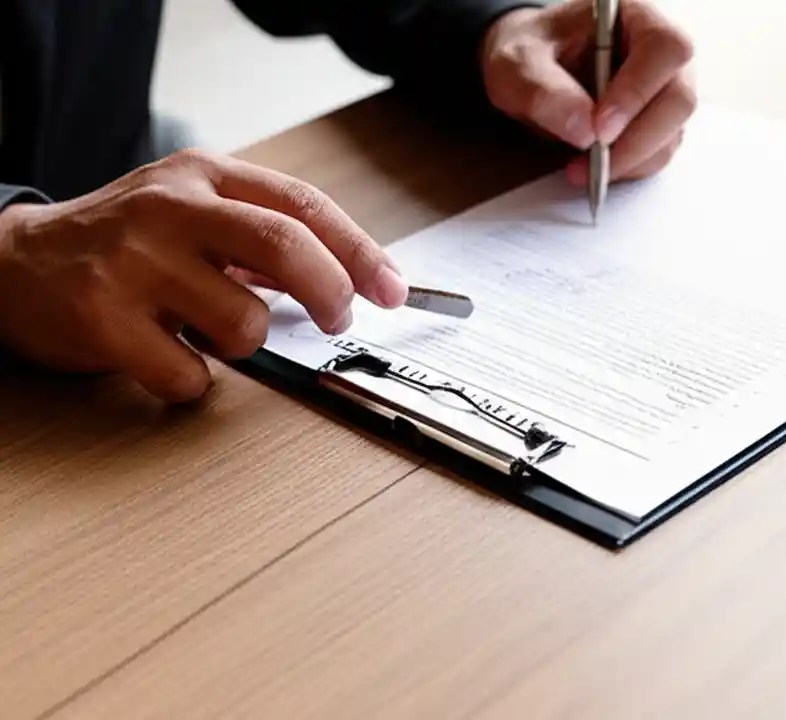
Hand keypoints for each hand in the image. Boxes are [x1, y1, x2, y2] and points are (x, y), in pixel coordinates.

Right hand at [0, 149, 406, 401]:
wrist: (14, 264)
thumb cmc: (125, 244)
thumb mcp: (192, 211)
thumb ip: (264, 234)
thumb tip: (355, 280)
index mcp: (203, 176)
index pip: (303, 205)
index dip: (361, 252)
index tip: (393, 291)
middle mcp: (169, 208)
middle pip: (285, 246)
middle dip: (330, 292)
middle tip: (337, 320)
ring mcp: (133, 262)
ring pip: (243, 323)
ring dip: (243, 344)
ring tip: (205, 330)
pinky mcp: (102, 319)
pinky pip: (190, 375)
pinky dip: (193, 382)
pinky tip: (166, 357)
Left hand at [481, 0, 695, 185]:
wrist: (528, 71)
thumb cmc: (529, 53)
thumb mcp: (518, 65)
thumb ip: (544, 90)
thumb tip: (585, 130)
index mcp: (634, 14)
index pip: (663, 48)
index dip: (638, 91)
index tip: (601, 127)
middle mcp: (660, 51)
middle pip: (679, 98)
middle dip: (638, 138)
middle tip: (596, 160)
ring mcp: (664, 89)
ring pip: (673, 132)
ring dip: (632, 159)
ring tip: (584, 168)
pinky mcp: (658, 122)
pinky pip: (659, 152)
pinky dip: (630, 167)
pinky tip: (594, 167)